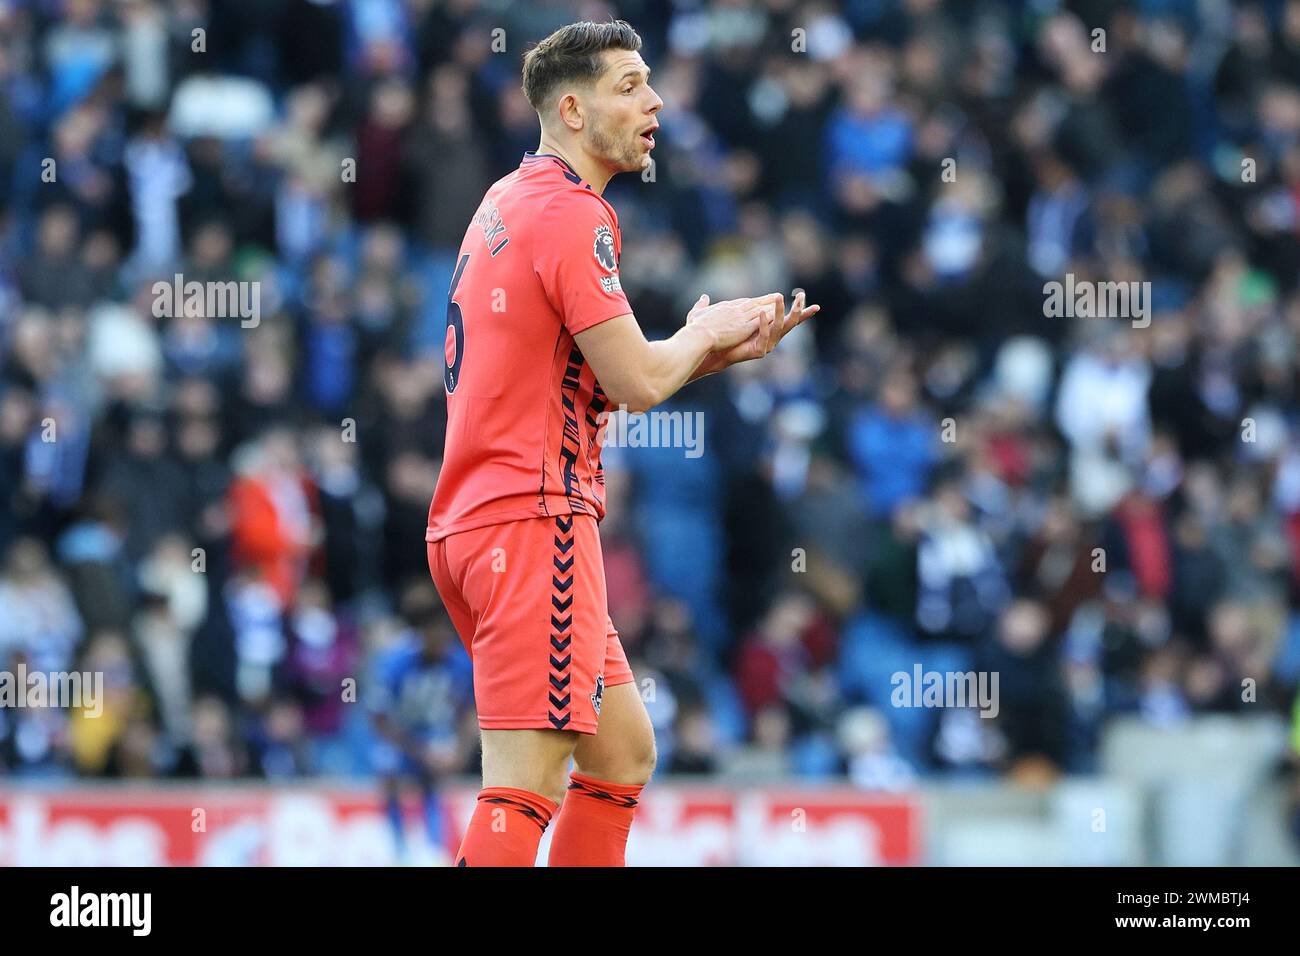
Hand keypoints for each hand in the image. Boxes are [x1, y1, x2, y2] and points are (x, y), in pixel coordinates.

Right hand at [685, 293, 770, 351]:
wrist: (699, 336)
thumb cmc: (695, 328)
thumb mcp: (696, 313)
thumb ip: (701, 304)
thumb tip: (703, 297)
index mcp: (724, 307)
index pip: (741, 302)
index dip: (751, 300)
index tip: (758, 299)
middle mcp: (734, 310)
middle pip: (753, 302)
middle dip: (765, 299)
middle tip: (776, 295)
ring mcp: (740, 318)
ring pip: (759, 310)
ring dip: (770, 306)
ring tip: (780, 302)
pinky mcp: (744, 328)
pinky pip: (760, 321)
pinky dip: (768, 317)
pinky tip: (776, 315)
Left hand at [702, 290, 819, 371]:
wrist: (719, 352)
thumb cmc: (732, 335)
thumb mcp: (748, 318)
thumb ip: (757, 308)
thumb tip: (764, 296)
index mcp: (773, 330)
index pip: (791, 319)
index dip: (803, 313)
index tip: (816, 306)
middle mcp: (773, 338)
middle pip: (790, 323)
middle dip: (797, 309)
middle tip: (801, 296)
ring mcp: (767, 345)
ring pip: (778, 327)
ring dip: (779, 311)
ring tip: (779, 297)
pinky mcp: (759, 351)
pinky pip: (764, 335)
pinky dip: (763, 323)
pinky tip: (762, 312)